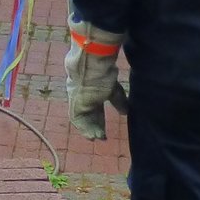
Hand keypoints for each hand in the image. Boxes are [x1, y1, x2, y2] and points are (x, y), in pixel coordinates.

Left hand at [65, 20, 126, 140]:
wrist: (92, 62)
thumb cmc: (104, 70)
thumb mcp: (114, 89)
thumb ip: (118, 101)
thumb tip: (125, 112)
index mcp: (91, 90)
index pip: (95, 108)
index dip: (99, 119)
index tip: (104, 130)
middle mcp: (81, 95)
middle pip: (88, 114)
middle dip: (95, 125)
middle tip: (101, 136)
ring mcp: (76, 98)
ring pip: (82, 118)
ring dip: (90, 129)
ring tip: (97, 137)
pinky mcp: (74, 102)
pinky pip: (77, 119)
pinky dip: (84, 128)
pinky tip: (91, 136)